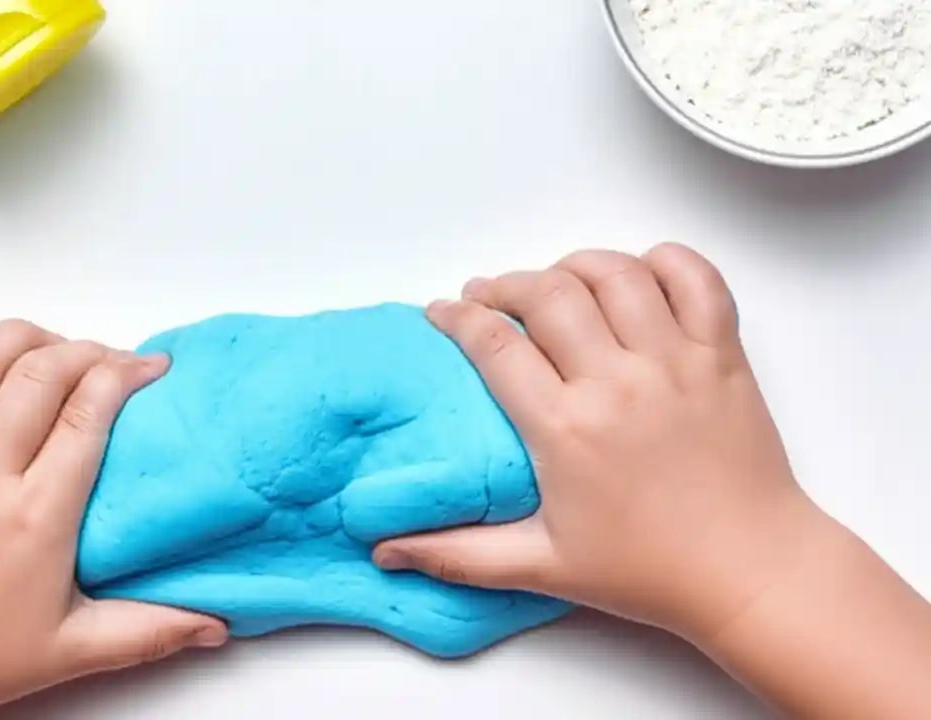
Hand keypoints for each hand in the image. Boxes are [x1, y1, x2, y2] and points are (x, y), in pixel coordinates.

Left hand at [0, 321, 227, 719]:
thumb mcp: (75, 650)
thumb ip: (152, 630)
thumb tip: (217, 624)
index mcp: (37, 516)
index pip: (89, 412)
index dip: (125, 372)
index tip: (150, 366)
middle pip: (40, 374)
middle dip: (84, 349)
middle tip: (105, 359)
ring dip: (17, 338)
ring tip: (44, 344)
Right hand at [374, 244, 825, 640]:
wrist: (750, 573)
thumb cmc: (649, 571)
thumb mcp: (542, 566)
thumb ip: (457, 554)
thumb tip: (386, 550)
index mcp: (565, 428)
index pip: (493, 343)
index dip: (456, 317)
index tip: (441, 311)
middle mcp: (617, 382)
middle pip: (547, 293)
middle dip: (507, 284)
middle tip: (491, 298)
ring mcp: (675, 362)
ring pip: (615, 274)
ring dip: (575, 266)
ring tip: (557, 283)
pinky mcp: (722, 355)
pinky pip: (697, 279)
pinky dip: (665, 262)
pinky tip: (639, 276)